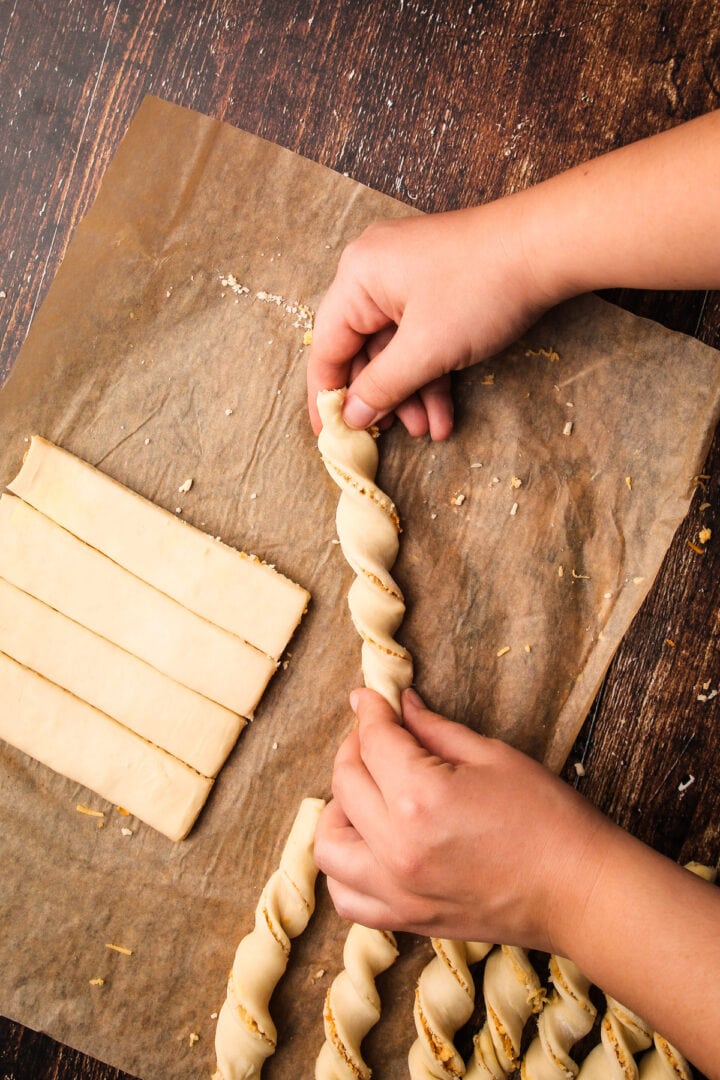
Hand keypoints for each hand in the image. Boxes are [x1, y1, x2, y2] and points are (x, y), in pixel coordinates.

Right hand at [307, 201, 555, 439]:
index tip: (329, 436)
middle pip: (362, 350)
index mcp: (358, 277)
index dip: (326, 396)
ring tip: (429, 430)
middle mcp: (375, 273)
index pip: (327, 347)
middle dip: (382, 398)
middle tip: (388, 437)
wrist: (547, 249)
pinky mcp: (438, 288)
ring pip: (396, 350)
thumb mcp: (425, 350)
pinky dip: (431, 375)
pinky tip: (445, 414)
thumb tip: (351, 416)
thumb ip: (382, 386)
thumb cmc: (481, 289)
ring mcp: (408, 280)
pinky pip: (421, 339)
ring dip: (412, 393)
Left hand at [314, 687, 610, 949]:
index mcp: (419, 799)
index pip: (374, 741)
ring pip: (330, 845)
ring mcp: (398, 890)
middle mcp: (396, 848)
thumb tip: (401, 705)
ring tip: (365, 791)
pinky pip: (347, 896)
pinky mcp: (407, 920)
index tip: (371, 697)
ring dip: (339, 809)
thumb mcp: (492, 757)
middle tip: (377, 733)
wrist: (580, 892)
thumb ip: (434, 730)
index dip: (370, 711)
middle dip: (355, 748)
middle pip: (346, 784)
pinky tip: (367, 843)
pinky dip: (344, 867)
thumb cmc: (548, 819)